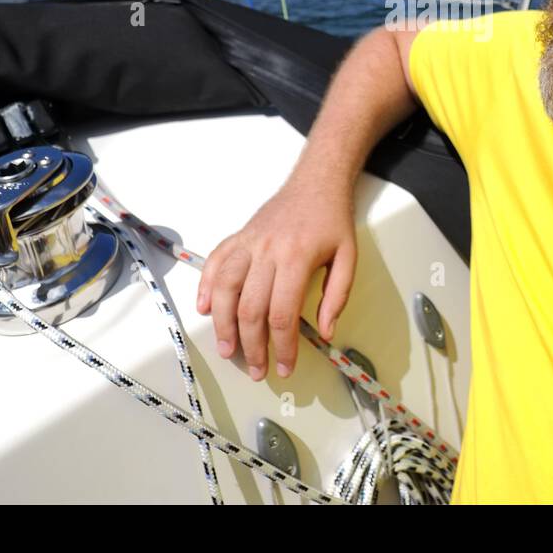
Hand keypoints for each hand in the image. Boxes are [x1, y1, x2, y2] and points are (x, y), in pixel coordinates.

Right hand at [196, 176, 357, 380]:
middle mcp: (267, 251)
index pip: (283, 314)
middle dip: (252, 346)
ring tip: (227, 349)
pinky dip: (205, 287)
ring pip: (225, 288)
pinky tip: (204, 310)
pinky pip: (215, 263)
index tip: (284, 367)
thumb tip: (325, 332)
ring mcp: (248, 242)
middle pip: (251, 308)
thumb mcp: (348, 257)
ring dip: (223, 324)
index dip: (282, 347)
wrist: (316, 183)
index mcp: (297, 258)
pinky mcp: (238, 236)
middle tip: (256, 369)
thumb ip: (337, 296)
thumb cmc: (332, 221)